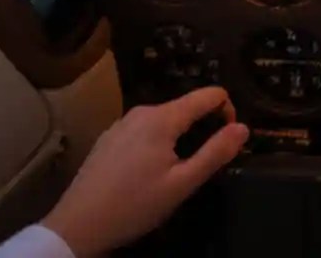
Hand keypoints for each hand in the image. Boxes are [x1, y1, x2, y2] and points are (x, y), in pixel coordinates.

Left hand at [42, 87, 249, 256]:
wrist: (78, 225)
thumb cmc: (135, 204)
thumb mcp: (183, 183)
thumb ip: (216, 152)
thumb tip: (243, 127)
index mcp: (162, 118)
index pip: (208, 95)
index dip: (227, 110)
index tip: (229, 138)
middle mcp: (141, 112)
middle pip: (185, 107)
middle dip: (202, 127)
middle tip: (203, 164)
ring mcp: (121, 124)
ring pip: (163, 120)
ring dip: (179, 137)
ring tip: (176, 171)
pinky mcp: (108, 138)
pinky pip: (143, 131)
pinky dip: (156, 143)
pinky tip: (148, 173)